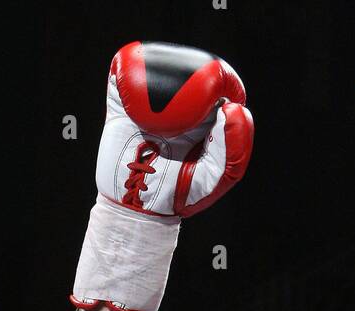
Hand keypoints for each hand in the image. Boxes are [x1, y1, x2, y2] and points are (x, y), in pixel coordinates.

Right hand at [72, 40, 253, 310]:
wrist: (138, 203)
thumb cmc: (178, 194)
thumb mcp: (212, 178)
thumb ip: (231, 150)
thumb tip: (231, 108)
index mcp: (209, 118)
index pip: (223, 84)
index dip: (225, 81)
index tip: (216, 98)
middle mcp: (183, 103)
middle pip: (192, 68)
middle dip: (192, 77)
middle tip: (184, 111)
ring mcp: (153, 99)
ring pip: (160, 63)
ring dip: (162, 74)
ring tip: (162, 113)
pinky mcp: (123, 99)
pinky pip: (124, 69)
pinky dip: (130, 73)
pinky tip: (139, 105)